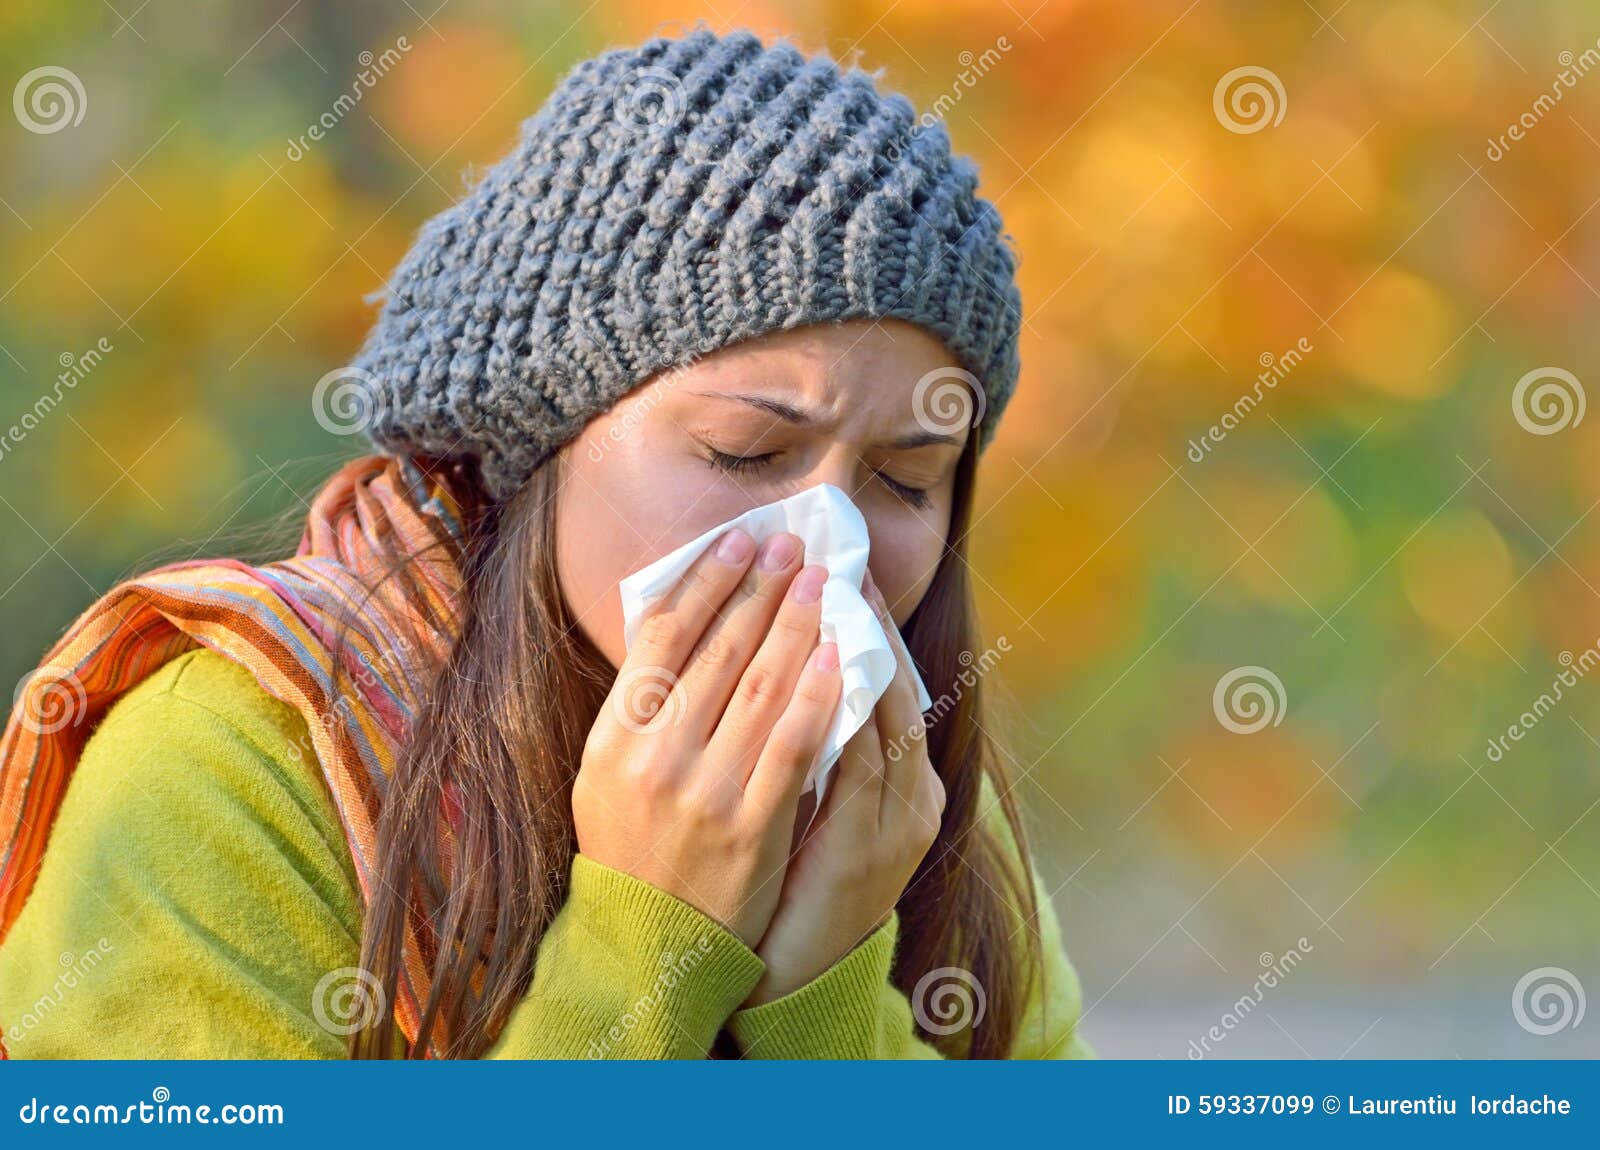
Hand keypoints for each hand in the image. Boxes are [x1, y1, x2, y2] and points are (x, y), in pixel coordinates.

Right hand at [572, 528, 842, 947]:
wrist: (650, 943)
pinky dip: (817, 696)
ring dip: (795, 626)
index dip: (705, 582)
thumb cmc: (632, 849)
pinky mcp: (751, 827)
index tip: (738, 541)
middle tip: (793, 545)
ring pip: (759, 688)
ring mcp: (703, 793)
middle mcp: (653, 759)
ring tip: (821, 582)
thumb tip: (678, 624)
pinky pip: (791, 746)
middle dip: (759, 589)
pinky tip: (840, 656)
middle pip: (716, 652)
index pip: (662, 639)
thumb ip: (638, 709)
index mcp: (612, 739)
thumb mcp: (604, 776)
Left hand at [742, 569, 945, 1005]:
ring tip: (817, 591)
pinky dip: (838, 712)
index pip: (892, 683)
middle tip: (829, 557)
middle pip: (894, 687)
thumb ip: (818, 745)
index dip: (868, 624)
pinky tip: (816, 670)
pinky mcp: (866, 850)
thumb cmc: (800, 882)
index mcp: (910, 784)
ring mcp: (898, 824)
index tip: (842, 568)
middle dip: (858, 621)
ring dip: (846, 651)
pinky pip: (854, 765)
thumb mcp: (820, 803)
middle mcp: (916, 797)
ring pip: (882, 716)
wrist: (798, 976)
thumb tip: (791, 667)